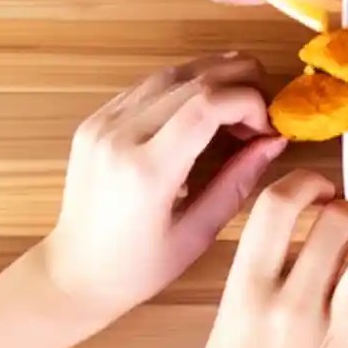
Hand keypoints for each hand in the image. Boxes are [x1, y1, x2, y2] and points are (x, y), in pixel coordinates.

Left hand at [39, 53, 285, 321]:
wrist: (72, 273)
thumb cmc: (138, 267)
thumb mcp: (197, 234)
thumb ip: (238, 182)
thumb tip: (275, 141)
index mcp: (146, 171)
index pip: (206, 106)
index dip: (248, 102)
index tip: (269, 126)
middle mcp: (119, 137)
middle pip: (190, 80)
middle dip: (238, 81)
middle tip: (266, 103)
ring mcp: (102, 124)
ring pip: (169, 74)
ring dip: (213, 74)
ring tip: (245, 92)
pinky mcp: (95, 121)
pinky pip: (147, 86)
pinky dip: (185, 84)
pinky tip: (207, 101)